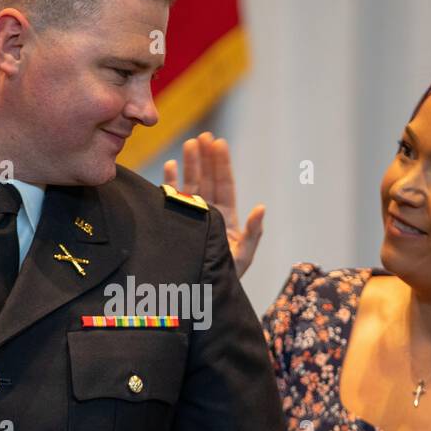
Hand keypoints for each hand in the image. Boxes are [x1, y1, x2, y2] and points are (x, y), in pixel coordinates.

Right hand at [163, 131, 263, 279]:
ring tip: (189, 144)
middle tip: (203, 136)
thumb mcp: (244, 255)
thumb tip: (261, 207)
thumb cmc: (226, 277)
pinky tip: (169, 166)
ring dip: (190, 165)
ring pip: (191, 185)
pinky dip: (170, 183)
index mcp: (226, 217)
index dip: (221, 164)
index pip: (224, 185)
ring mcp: (191, 216)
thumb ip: (252, 232)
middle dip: (205, 157)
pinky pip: (172, 198)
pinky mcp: (176, 222)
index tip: (218, 143)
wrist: (202, 293)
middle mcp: (208, 213)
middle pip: (207, 179)